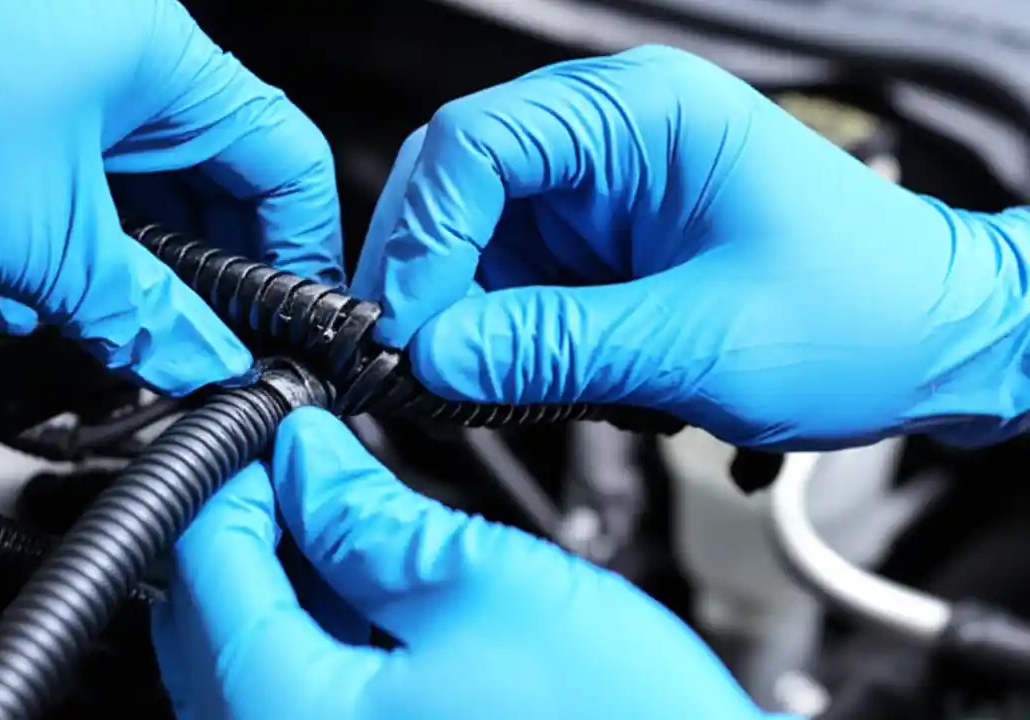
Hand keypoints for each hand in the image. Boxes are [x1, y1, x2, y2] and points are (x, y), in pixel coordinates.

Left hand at [0, 0, 340, 395]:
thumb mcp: (32, 231)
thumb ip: (133, 311)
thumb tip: (198, 362)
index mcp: (167, 65)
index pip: (287, 164)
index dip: (299, 255)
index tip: (287, 325)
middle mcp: (132, 63)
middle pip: (222, 187)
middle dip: (211, 280)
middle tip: (201, 347)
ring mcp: (75, 80)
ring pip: (149, 196)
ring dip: (135, 273)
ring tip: (111, 331)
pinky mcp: (21, 105)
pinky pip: (86, 187)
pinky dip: (78, 246)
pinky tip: (46, 292)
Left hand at [151, 407, 767, 719]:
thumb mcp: (483, 584)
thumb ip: (367, 516)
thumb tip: (305, 456)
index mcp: (283, 709)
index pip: (199, 559)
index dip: (230, 469)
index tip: (270, 426)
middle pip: (207, 612)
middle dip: (248, 518)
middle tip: (305, 459)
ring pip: (248, 652)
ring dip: (280, 571)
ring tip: (342, 509)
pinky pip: (293, 693)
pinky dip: (312, 628)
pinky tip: (364, 584)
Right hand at [352, 45, 1029, 449]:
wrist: (934, 342)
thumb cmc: (864, 313)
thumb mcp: (701, 342)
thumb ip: (553, 348)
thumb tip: (434, 359)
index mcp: (640, 116)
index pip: (476, 145)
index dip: (420, 238)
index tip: (403, 328)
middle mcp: (608, 140)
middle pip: (457, 186)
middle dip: (425, 277)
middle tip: (411, 362)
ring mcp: (599, 195)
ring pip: (473, 242)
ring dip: (457, 316)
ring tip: (466, 388)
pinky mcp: (599, 249)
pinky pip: (511, 282)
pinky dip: (494, 336)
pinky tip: (509, 380)